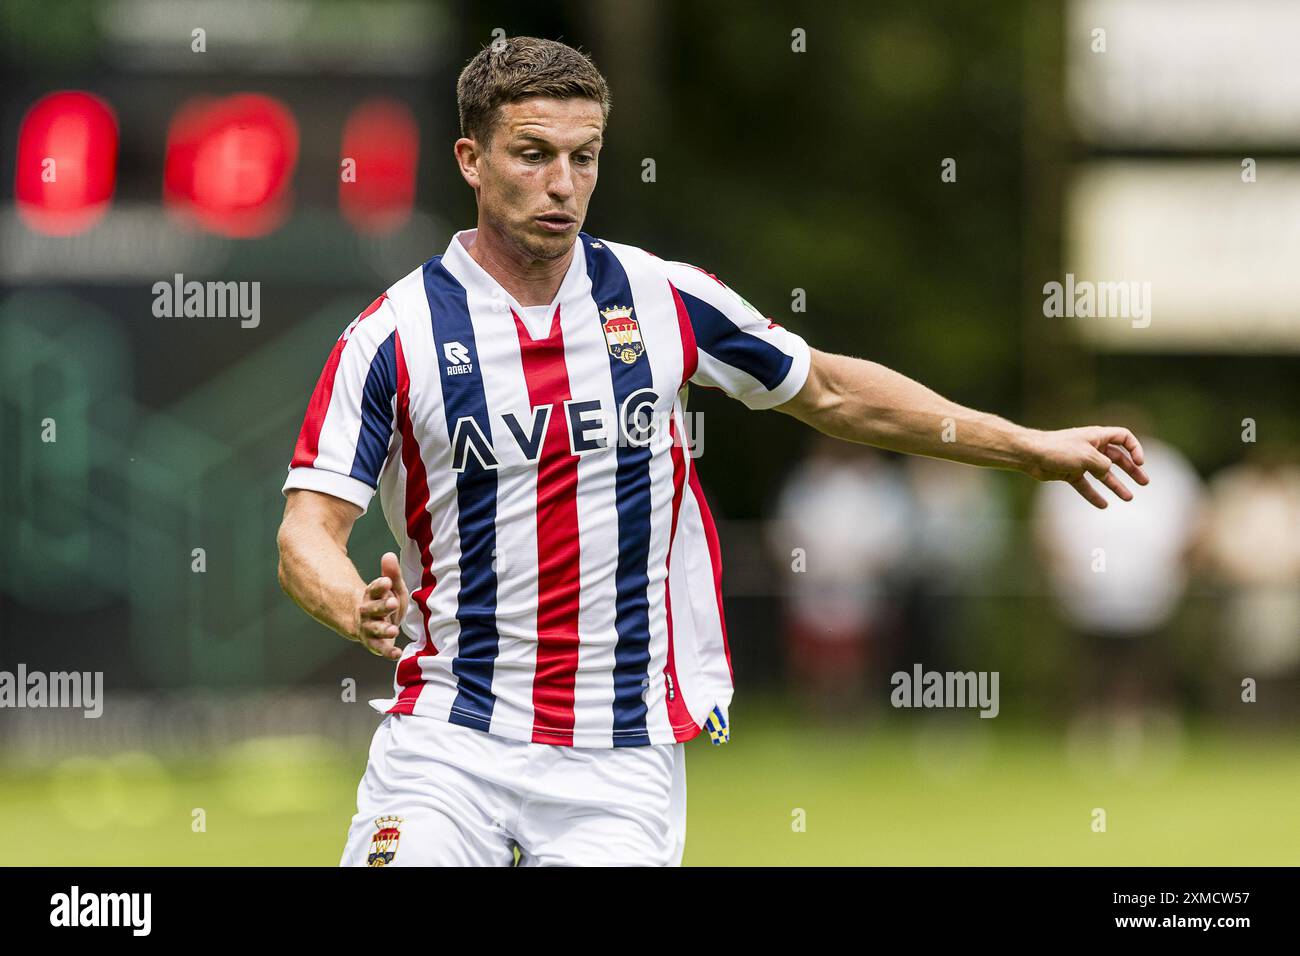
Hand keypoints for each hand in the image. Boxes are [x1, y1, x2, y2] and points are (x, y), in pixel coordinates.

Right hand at [352, 552, 409, 659]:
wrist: (372, 621)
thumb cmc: (385, 601)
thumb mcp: (391, 586)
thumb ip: (391, 573)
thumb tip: (389, 555)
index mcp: (371, 596)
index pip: (373, 589)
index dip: (380, 586)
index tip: (387, 581)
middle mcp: (367, 612)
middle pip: (371, 609)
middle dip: (382, 606)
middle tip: (393, 603)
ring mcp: (370, 628)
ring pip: (373, 629)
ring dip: (383, 629)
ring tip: (393, 631)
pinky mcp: (375, 642)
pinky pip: (379, 648)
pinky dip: (387, 652)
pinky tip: (396, 653)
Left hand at [1023, 425, 1148, 508]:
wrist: (1031, 455)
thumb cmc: (1059, 449)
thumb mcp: (1088, 456)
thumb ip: (1103, 465)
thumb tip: (1107, 472)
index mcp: (1097, 436)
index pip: (1124, 437)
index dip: (1135, 448)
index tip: (1139, 462)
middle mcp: (1091, 447)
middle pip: (1117, 458)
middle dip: (1131, 470)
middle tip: (1144, 482)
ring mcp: (1081, 461)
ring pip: (1103, 474)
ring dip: (1116, 485)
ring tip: (1129, 498)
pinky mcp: (1070, 473)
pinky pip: (1086, 485)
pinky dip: (1093, 494)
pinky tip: (1103, 505)